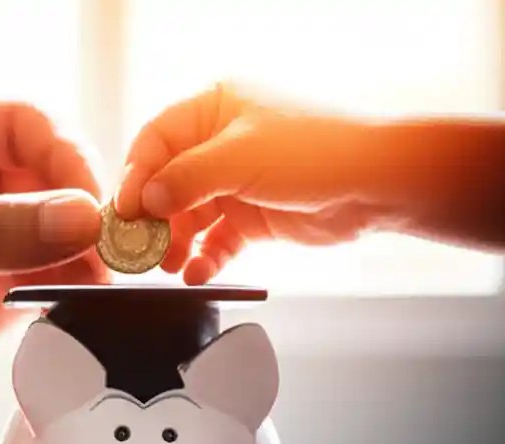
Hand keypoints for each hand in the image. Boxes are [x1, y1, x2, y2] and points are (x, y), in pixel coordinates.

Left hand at [0, 102, 107, 418]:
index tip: (92, 205)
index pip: (24, 122)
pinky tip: (84, 310)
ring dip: (89, 257)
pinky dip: (72, 295)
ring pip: (60, 234)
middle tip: (117, 254)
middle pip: (54, 177)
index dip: (67, 156)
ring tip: (105, 288)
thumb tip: (80, 216)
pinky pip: (47, 284)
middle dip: (89, 212)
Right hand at [114, 83, 382, 284]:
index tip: (124, 211)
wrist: (380, 184)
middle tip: (139, 247)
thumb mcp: (238, 156)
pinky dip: (203, 259)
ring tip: (167, 264)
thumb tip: (144, 201)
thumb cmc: (318, 150)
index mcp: (214, 108)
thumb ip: (184, 179)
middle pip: (167, 183)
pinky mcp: (252, 218)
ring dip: (174, 244)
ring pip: (187, 217)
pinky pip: (214, 242)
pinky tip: (195, 274)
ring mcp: (236, 182)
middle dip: (152, 218)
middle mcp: (220, 143)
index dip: (136, 176)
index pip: (155, 141)